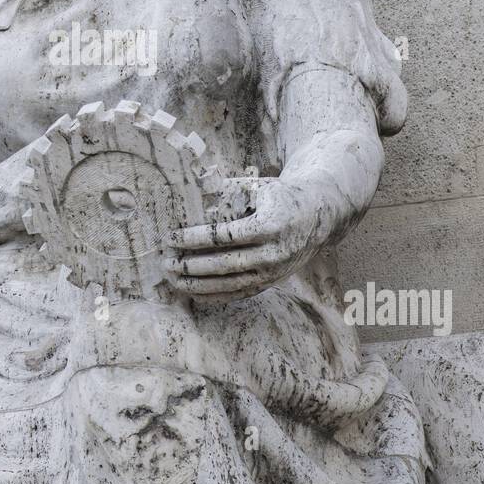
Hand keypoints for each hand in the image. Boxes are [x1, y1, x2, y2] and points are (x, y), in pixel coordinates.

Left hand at [164, 176, 323, 299]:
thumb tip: (190, 190)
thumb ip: (228, 190)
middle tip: (165, 261)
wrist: (318, 216)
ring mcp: (273, 272)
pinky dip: (216, 296)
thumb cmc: (281, 196)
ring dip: (198, 284)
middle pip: (223, 264)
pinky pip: (240, 294)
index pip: (222, 236)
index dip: (193, 238)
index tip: (171, 237)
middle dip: (190, 265)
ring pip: (230, 284)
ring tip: (174, 279)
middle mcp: (273, 253)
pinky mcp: (272, 282)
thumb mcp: (259, 187)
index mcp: (268, 225)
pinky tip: (194, 294)